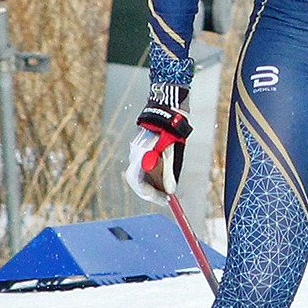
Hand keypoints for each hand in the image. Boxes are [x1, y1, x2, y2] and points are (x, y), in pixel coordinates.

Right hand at [124, 82, 191, 204]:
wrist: (167, 107)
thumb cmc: (171, 129)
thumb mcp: (172, 152)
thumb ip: (169, 172)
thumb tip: (170, 191)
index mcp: (141, 155)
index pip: (138, 182)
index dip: (151, 194)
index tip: (165, 199)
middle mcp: (135, 154)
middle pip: (137, 181)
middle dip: (150, 191)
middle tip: (165, 198)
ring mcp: (136, 150)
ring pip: (140, 174)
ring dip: (152, 183)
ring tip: (167, 187)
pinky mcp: (141, 147)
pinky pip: (143, 166)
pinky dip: (153, 174)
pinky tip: (164, 174)